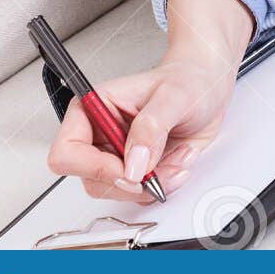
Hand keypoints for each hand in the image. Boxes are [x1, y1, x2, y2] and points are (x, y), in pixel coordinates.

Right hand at [46, 0, 254, 204]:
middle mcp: (101, 134)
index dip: (94, 167)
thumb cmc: (188, 78)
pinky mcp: (136, 170)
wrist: (207, 86)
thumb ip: (151, 127)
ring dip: (153, 184)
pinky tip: (178, 160)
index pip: (67, 152)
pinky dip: (164, 186)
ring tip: (177, 157)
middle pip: (92, 180)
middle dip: (132, 181)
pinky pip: (141, 195)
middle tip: (162, 165)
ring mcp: (117, 155)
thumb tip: (133, 164)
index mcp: (95, 107)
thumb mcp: (174, 95)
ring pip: (118, 192)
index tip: (127, 169)